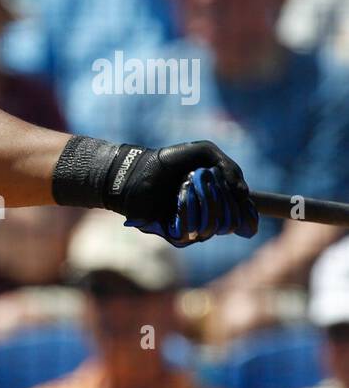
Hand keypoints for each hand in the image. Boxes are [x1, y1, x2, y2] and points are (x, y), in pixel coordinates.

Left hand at [54, 137, 259, 246]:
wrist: (136, 172)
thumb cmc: (168, 162)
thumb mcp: (203, 152)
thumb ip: (230, 167)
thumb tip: (243, 193)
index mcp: (219, 200)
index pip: (244, 216)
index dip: (249, 212)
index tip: (245, 200)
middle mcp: (208, 217)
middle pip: (231, 222)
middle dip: (222, 199)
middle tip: (204, 179)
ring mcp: (192, 227)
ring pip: (213, 228)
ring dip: (202, 203)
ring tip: (185, 186)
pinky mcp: (174, 235)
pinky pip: (191, 232)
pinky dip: (186, 212)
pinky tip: (177, 200)